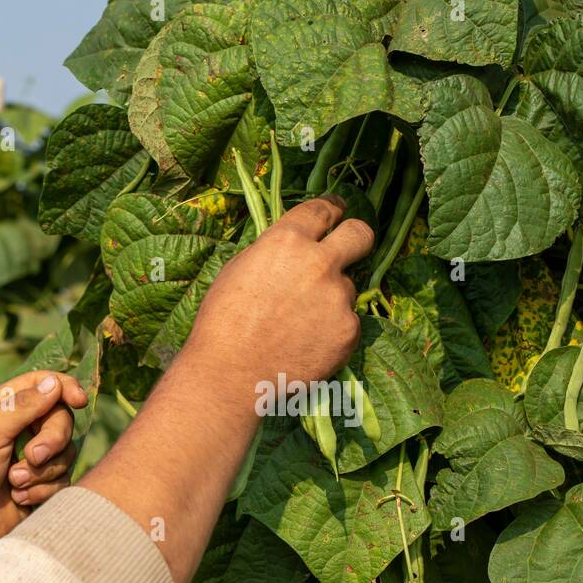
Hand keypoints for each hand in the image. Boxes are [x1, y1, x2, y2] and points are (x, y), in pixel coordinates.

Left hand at [0, 371, 89, 563]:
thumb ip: (23, 406)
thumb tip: (55, 383)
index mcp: (3, 408)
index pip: (42, 384)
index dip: (64, 388)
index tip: (78, 401)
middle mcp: (20, 429)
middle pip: (61, 419)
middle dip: (52, 440)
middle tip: (33, 457)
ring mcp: (32, 458)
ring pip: (66, 452)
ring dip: (42, 471)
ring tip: (13, 483)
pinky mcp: (41, 484)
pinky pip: (63, 479)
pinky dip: (42, 490)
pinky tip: (18, 499)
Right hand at [184, 196, 373, 392]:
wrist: (230, 374)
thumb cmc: (223, 322)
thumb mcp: (240, 269)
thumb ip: (274, 251)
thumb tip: (295, 247)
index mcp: (287, 241)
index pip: (323, 209)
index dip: (332, 208)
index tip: (337, 211)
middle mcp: (319, 263)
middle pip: (360, 234)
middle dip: (357, 235)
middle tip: (351, 245)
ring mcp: (338, 298)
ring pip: (348, 287)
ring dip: (332, 297)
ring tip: (300, 322)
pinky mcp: (349, 330)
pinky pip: (347, 321)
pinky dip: (332, 329)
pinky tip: (306, 343)